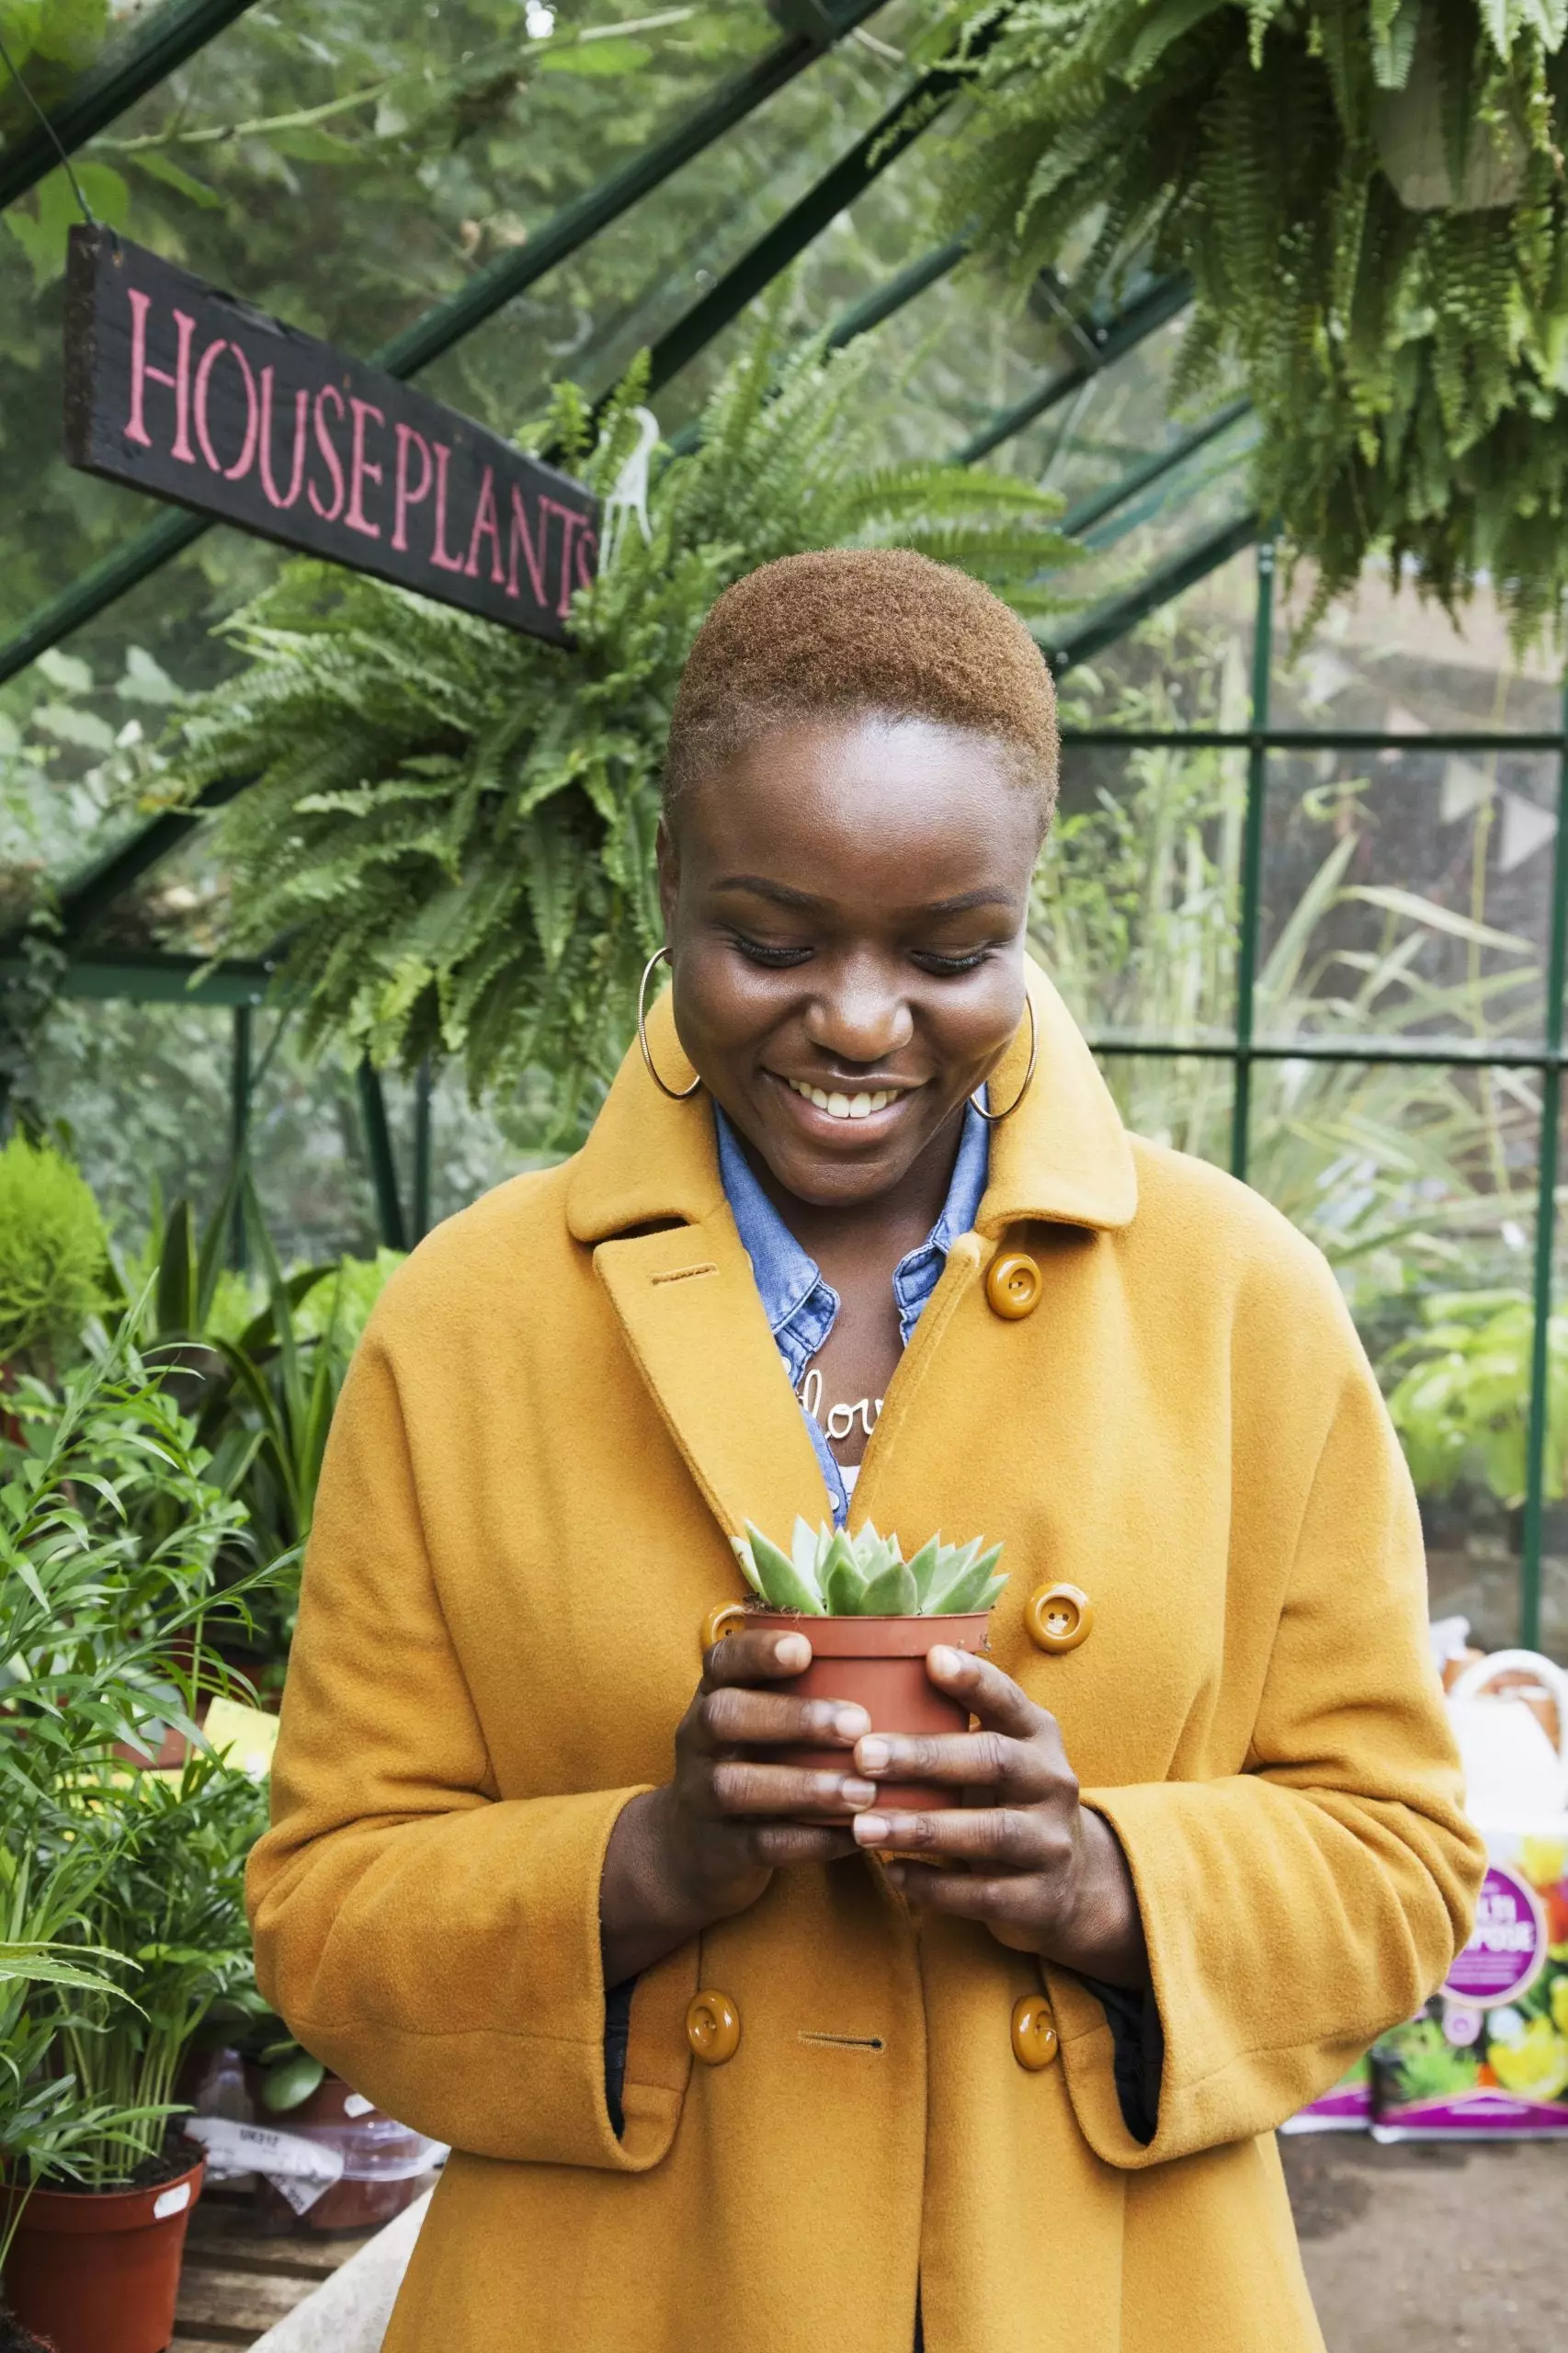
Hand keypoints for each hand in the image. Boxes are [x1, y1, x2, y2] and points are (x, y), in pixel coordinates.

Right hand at [599, 1629, 876, 1985]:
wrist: (693, 1850)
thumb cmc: (755, 1763)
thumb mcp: (762, 1721)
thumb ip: (808, 1691)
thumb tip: (903, 1659)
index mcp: (713, 1697)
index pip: (722, 1660)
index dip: (757, 1651)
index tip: (805, 1648)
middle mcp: (697, 1740)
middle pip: (725, 1717)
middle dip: (792, 1717)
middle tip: (858, 1723)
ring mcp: (700, 1796)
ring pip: (738, 1786)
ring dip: (804, 1786)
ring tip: (863, 1791)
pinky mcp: (717, 1848)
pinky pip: (759, 1844)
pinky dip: (809, 1840)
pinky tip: (853, 1836)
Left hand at [849, 1646, 1148, 1988]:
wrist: (1068, 1882)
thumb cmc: (1005, 1798)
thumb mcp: (998, 1753)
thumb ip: (953, 1722)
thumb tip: (869, 1676)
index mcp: (1037, 1736)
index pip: (1008, 1700)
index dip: (974, 1680)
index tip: (931, 1658)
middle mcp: (1052, 1783)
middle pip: (993, 1762)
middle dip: (925, 1758)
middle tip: (864, 1755)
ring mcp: (1050, 1842)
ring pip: (988, 1832)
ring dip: (922, 1828)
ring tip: (862, 1827)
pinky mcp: (1039, 1899)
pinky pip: (983, 1894)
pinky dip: (934, 1885)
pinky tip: (892, 1871)